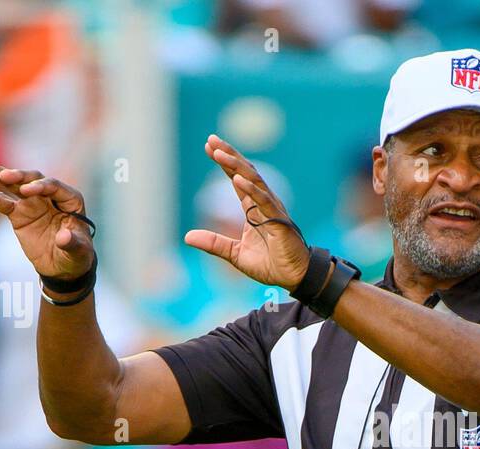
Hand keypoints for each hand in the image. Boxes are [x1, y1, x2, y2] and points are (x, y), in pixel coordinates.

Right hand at [0, 164, 94, 281]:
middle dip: (21, 177)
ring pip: (15, 185)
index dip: (41, 186)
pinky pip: (1, 203)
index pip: (55, 187)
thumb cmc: (76, 257)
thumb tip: (63, 237)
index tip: (26, 191)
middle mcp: (51, 197)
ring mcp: (33, 203)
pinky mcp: (18, 213)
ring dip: (0, 175)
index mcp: (71, 200)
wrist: (62, 268)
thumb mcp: (79, 253)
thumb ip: (72, 244)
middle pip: (34, 180)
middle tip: (5, 177)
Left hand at [184, 134, 311, 291]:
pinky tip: (237, 178)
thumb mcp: (235, 254)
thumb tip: (187, 237)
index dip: (224, 163)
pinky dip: (251, 189)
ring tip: (219, 153)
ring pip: (253, 181)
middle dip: (228, 155)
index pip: (237, 178)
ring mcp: (272, 210)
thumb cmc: (270, 264)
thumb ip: (214, 243)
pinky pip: (264, 201)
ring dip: (236, 166)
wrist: (292, 277)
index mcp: (253, 208)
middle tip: (212, 139)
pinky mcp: (279, 221)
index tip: (209, 146)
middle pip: (245, 172)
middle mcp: (263, 203)